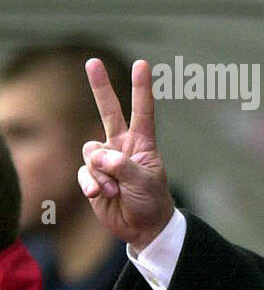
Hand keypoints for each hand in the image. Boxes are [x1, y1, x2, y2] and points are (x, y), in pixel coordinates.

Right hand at [80, 58, 174, 251]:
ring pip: (91, 152)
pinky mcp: (92, 175)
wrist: (142, 227)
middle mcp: (122, 147)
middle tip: (92, 61)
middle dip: (100, 87)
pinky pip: (85, 173)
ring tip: (116, 191)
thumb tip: (98, 156)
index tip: (142, 65)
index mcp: (143, 144)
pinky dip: (91, 184)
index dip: (141, 89)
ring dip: (101, 174)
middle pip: (108, 112)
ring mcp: (105, 160)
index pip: (142, 112)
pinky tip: (101, 195)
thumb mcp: (144, 183)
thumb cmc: (152, 202)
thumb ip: (122, 166)